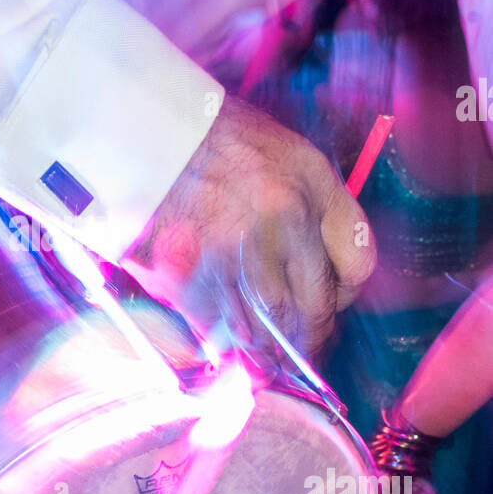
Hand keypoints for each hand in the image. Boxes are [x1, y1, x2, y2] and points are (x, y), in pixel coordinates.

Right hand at [123, 96, 375, 353]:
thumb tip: (323, 267)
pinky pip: (218, 326)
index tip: (333, 303)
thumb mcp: (281, 151)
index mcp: (308, 185)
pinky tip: (224, 349)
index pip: (356, 261)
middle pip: (314, 305)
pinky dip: (224, 343)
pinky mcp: (192, 272)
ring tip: (264, 363)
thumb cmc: (206, 138)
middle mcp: (282, 219)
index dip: (347, 292)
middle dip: (311, 336)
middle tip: (303, 352)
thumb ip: (312, 203)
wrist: (137, 131)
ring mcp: (236, 250)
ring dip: (269, 350)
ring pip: (268, 323)